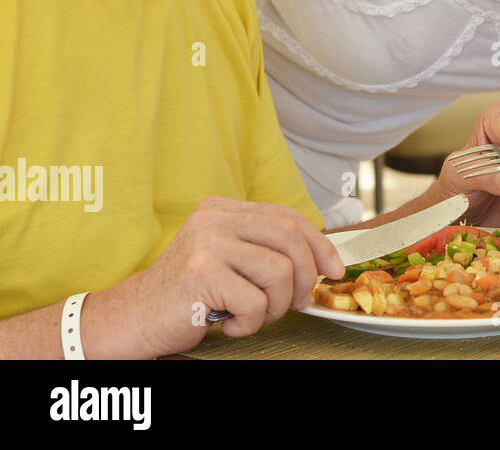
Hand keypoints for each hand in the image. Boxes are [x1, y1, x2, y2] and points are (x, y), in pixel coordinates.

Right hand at [98, 197, 341, 357]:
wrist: (131, 320)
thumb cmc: (186, 295)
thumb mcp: (228, 259)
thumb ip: (263, 249)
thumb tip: (322, 259)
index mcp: (223, 209)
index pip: (288, 218)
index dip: (319, 244)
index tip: (333, 269)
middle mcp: (215, 219)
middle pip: (291, 239)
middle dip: (304, 277)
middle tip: (293, 303)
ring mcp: (207, 243)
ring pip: (279, 272)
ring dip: (275, 306)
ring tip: (252, 315)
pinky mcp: (202, 273)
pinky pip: (256, 301)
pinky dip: (250, 322)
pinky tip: (228, 323)